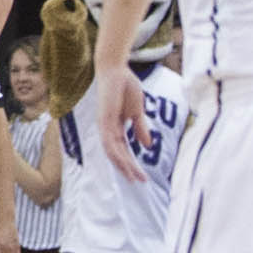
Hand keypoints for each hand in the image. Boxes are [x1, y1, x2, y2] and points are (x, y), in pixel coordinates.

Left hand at [94, 62, 151, 181]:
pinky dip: (117, 154)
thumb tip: (148, 146)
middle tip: (139, 182)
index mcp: (115, 129)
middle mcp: (107, 130)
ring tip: (134, 177)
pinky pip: (110, 142)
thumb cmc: (125, 87)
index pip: (123, 151)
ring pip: (113, 152)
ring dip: (124, 166)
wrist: (116, 70)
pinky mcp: (104, 120)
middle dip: (128, 169)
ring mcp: (104, 126)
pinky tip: (125, 163)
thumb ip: (140, 128)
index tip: (142, 176)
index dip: (132, 164)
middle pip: (117, 155)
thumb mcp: (137, 112)